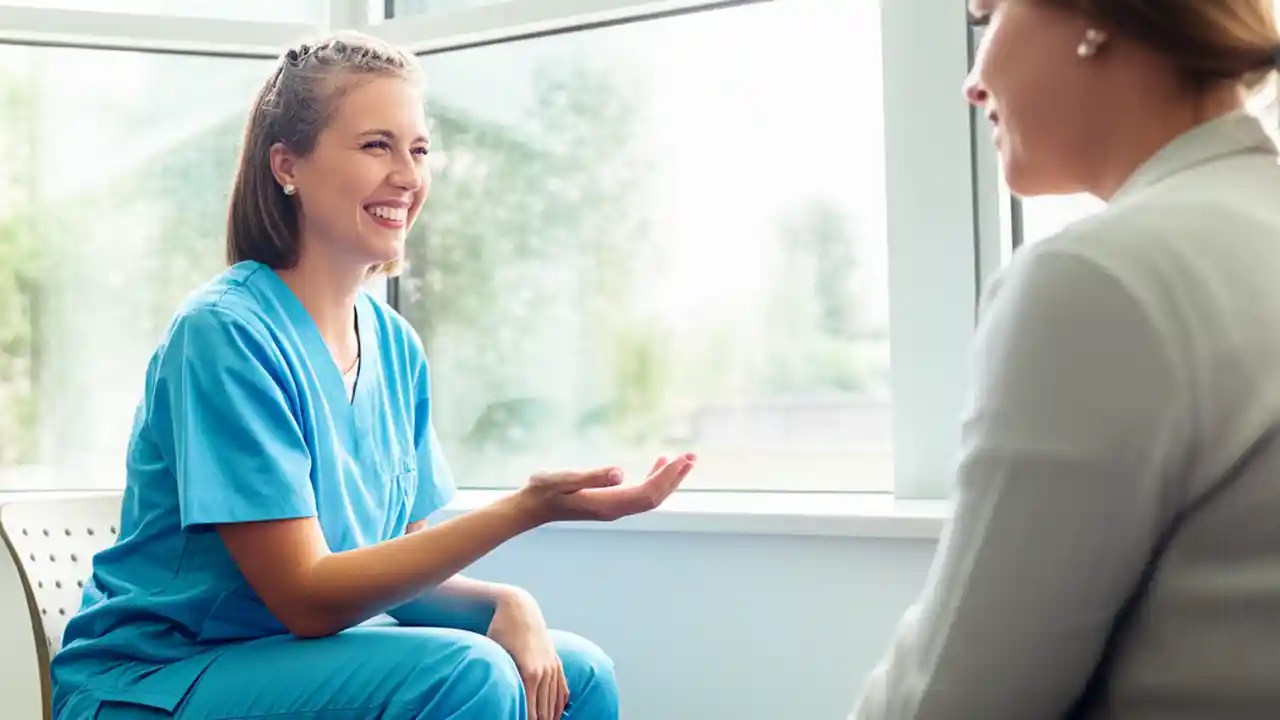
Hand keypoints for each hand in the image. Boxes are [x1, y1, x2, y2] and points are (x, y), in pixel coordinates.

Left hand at [487, 589, 566, 719]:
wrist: (518, 609)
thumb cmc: (499, 632)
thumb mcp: (495, 656)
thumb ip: (500, 680)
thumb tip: (497, 700)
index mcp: (529, 674)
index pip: (530, 713)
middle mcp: (544, 673)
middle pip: (543, 712)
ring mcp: (552, 667)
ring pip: (554, 703)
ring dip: (549, 718)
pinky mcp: (556, 662)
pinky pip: (562, 690)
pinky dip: (559, 705)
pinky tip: (556, 715)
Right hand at [516, 453, 697, 525]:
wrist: (532, 507)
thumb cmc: (544, 490)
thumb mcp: (562, 479)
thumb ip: (591, 476)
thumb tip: (620, 473)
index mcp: (608, 504)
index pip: (647, 493)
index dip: (666, 478)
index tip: (681, 459)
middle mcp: (616, 509)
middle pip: (655, 497)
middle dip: (675, 478)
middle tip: (693, 456)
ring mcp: (614, 507)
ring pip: (651, 496)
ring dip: (668, 478)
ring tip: (685, 460)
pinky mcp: (610, 502)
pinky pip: (641, 492)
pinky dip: (654, 478)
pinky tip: (659, 463)